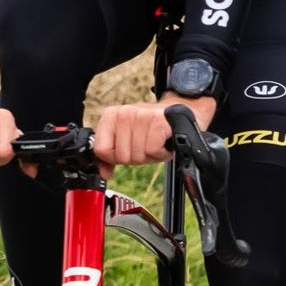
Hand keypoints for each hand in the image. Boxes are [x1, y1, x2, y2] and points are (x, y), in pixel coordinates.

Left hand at [93, 94, 215, 168]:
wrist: (183, 114)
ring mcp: (141, 115)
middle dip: (137, 157)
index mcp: (112, 115)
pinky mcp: (158, 121)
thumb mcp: (128, 139)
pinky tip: (164, 143)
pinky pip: (152, 150)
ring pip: (137, 155)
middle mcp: (125, 112)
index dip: (116, 158)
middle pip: (121, 156)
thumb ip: (111, 155)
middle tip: (148, 146)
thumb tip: (103, 173)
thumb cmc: (154, 129)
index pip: (101, 149)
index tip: (129, 150)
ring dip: (151, 155)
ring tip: (157, 143)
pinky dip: (161, 153)